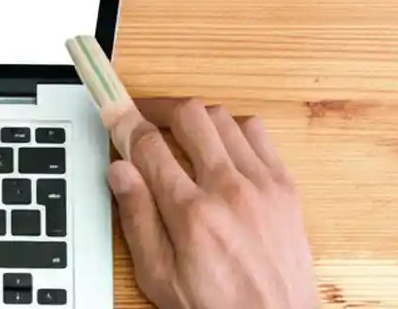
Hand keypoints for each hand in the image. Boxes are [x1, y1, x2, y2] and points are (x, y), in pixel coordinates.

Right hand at [107, 98, 317, 308]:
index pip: (148, 145)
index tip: (113, 113)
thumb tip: (120, 171)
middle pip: (188, 116)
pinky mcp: (284, 186)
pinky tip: (220, 145)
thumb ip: (136, 219)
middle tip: (143, 117)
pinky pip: (258, 133)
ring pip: (223, 118)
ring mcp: (261, 184)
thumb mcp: (158, 275)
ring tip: (179, 132)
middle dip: (158, 108)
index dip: (124, 122)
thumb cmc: (216, 304)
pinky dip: (233, 129)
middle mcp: (229, 190)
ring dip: (195, 118)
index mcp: (192, 214)